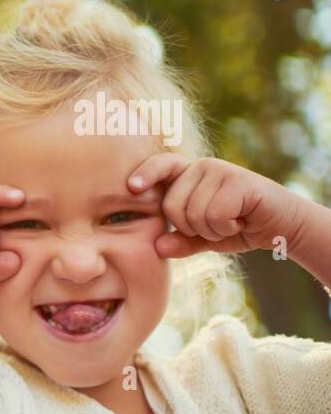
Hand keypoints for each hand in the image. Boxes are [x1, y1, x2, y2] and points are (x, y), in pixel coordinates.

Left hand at [127, 154, 308, 257]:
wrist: (282, 226)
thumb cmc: (239, 227)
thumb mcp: (204, 238)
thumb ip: (181, 242)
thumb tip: (158, 247)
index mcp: (188, 176)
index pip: (162, 165)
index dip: (147, 174)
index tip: (132, 187)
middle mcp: (202, 167)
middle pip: (171, 205)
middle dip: (190, 227)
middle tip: (216, 225)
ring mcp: (221, 170)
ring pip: (193, 213)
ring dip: (212, 230)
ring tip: (232, 221)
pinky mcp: (240, 180)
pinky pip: (215, 215)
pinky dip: (226, 228)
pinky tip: (242, 220)